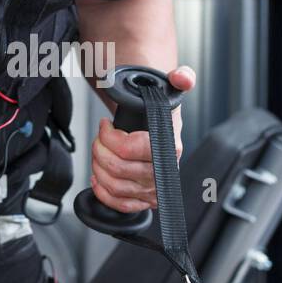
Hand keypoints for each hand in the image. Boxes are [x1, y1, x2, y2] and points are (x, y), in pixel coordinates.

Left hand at [90, 64, 195, 212]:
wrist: (158, 128)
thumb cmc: (159, 111)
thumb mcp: (170, 88)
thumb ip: (181, 77)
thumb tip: (183, 78)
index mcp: (171, 146)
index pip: (130, 148)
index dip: (109, 137)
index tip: (105, 124)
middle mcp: (164, 171)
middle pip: (118, 169)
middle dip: (99, 150)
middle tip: (98, 137)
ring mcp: (153, 188)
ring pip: (115, 187)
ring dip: (98, 168)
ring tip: (98, 152)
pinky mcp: (144, 200)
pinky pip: (120, 204)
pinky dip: (104, 192)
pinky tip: (98, 177)